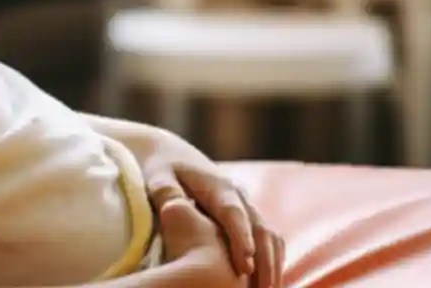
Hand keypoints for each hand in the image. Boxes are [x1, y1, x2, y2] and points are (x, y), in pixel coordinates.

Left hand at [133, 130, 285, 287]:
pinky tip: (267, 282)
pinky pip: (268, 239)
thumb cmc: (162, 169)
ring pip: (269, 236)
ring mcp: (246, 206)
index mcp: (218, 186)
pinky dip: (272, 260)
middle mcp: (238, 196)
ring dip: (273, 263)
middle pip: (260, 229)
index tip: (245, 265)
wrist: (173, 155)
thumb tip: (174, 206)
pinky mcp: (247, 216)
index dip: (241, 239)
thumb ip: (166, 191)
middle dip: (264, 260)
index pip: (233, 214)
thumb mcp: (158, 176)